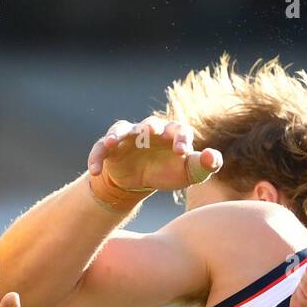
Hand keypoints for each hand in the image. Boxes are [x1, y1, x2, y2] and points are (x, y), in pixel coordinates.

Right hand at [87, 117, 221, 193]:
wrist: (139, 182)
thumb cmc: (167, 172)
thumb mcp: (188, 173)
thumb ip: (204, 165)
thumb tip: (212, 157)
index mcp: (172, 134)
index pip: (179, 130)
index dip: (181, 139)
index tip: (183, 152)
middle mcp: (150, 131)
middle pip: (151, 124)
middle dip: (151, 128)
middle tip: (153, 132)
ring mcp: (128, 137)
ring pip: (122, 129)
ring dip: (116, 134)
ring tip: (112, 142)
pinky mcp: (110, 147)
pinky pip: (101, 149)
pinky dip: (97, 157)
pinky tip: (94, 171)